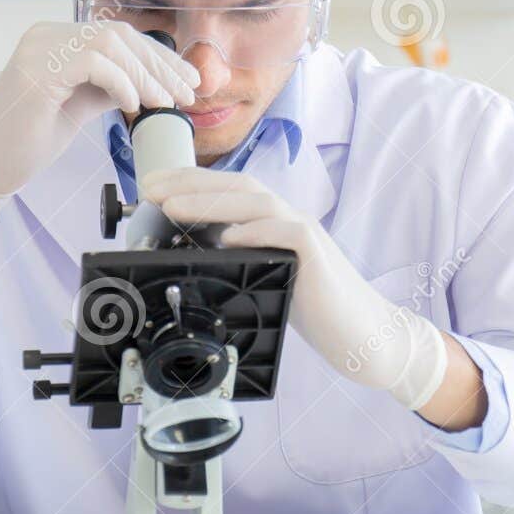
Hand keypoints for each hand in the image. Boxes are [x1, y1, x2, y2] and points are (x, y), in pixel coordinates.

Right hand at [0, 21, 198, 226]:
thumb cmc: (27, 141)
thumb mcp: (80, 104)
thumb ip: (110, 85)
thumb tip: (154, 81)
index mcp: (55, 39)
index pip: (117, 35)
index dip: (157, 57)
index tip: (186, 81)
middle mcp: (45, 35)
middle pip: (119, 34)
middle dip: (160, 64)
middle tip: (187, 93)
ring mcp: (38, 49)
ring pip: (111, 43)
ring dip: (146, 74)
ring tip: (165, 103)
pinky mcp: (37, 71)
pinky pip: (93, 62)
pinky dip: (122, 82)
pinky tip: (134, 105)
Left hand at [140, 167, 446, 410]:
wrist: (362, 332)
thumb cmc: (313, 307)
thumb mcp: (266, 277)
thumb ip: (237, 259)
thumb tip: (189, 250)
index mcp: (273, 222)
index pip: (228, 190)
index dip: (189, 181)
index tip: (150, 185)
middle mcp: (289, 219)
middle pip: (239, 185)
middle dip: (191, 182)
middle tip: (150, 189)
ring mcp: (305, 232)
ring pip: (258, 203)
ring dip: (212, 202)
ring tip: (173, 207)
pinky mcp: (317, 254)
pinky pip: (287, 232)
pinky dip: (256, 230)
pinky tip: (229, 236)